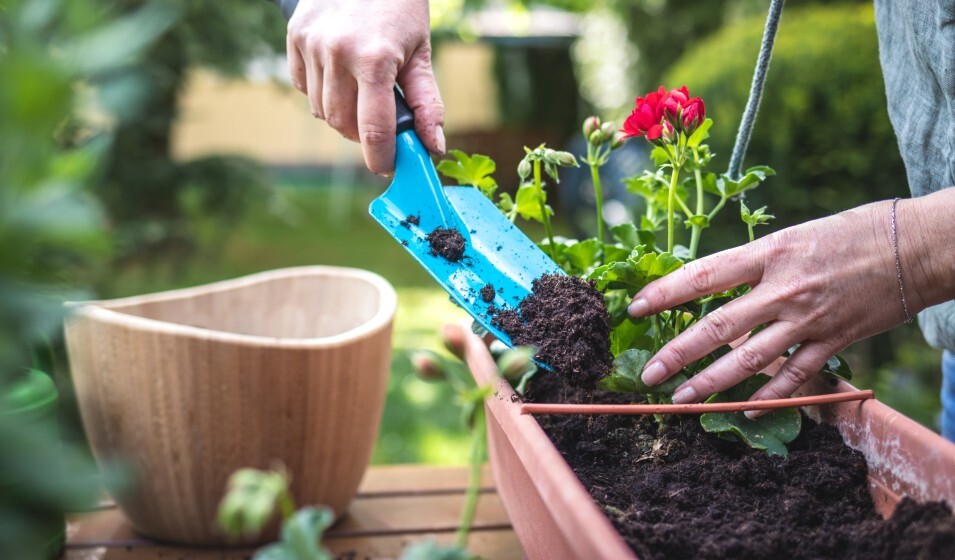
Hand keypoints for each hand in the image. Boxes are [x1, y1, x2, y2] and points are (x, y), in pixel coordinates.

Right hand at [286, 0, 444, 174]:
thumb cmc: (401, 7)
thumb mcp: (421, 52)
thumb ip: (427, 103)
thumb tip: (433, 147)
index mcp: (375, 60)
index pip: (375, 131)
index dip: (382, 158)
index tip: (388, 167)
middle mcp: (338, 53)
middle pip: (343, 125)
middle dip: (362, 135)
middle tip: (379, 124)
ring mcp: (312, 43)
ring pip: (321, 110)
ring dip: (342, 114)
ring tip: (361, 92)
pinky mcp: (295, 35)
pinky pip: (304, 86)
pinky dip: (321, 92)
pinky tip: (340, 73)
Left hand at [628, 195, 951, 415]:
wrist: (917, 246)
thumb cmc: (853, 232)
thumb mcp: (794, 236)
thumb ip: (756, 265)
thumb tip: (716, 288)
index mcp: (770, 252)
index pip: (704, 275)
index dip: (665, 292)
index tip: (635, 307)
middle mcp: (784, 288)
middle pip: (718, 326)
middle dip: (678, 353)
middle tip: (649, 374)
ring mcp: (808, 319)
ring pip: (750, 359)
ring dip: (712, 383)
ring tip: (682, 399)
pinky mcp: (834, 341)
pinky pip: (795, 377)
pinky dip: (769, 397)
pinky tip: (745, 410)